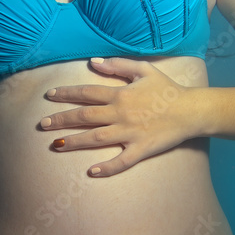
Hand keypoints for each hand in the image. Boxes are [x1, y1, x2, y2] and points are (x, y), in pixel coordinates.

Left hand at [39, 56, 203, 175]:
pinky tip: (92, 172)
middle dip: (62, 120)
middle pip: (85, 116)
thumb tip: (93, 62)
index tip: (49, 96)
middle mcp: (121, 114)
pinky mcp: (141, 149)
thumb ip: (117, 65)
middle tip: (43, 125)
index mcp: (120, 94)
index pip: (86, 93)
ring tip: (56, 145)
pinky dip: (107, 168)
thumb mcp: (144, 69)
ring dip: (75, 142)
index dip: (66, 94)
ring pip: (96, 139)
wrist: (191, 110)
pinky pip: (122, 161)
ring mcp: (130, 133)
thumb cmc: (167, 89)